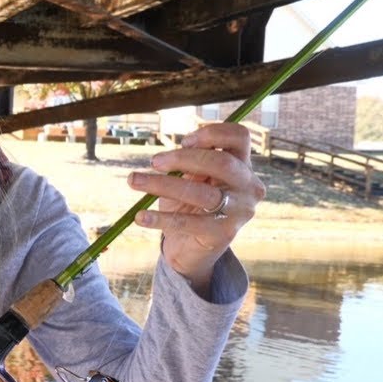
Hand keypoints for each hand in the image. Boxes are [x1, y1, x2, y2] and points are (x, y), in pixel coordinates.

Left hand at [127, 123, 265, 293]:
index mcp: (242, 166)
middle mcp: (248, 187)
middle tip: (154, 162)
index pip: (240, 137)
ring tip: (134, 181)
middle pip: (221, 162)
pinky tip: (140, 216)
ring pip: (201, 192)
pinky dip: (159, 218)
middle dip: (183, 158)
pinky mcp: (223, 234)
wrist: (192, 248)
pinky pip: (187, 222)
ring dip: (162, 184)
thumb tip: (173, 153)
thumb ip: (190, 163)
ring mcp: (239, 211)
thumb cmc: (191, 204)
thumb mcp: (192, 179)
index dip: (212, 133)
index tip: (184, 140)